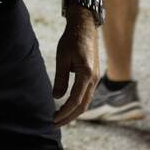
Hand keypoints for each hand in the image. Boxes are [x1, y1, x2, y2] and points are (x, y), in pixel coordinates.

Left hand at [52, 11, 98, 125]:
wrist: (85, 26)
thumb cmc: (72, 39)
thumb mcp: (62, 57)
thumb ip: (61, 78)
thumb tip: (57, 97)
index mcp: (87, 74)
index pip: (75, 100)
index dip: (64, 112)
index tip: (53, 119)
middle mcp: (94, 79)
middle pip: (83, 106)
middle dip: (69, 117)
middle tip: (54, 124)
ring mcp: (96, 78)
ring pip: (86, 102)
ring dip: (73, 112)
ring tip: (59, 118)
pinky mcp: (94, 76)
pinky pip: (87, 95)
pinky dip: (78, 104)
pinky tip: (68, 107)